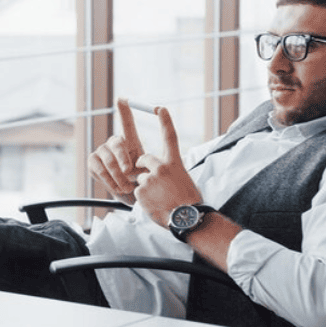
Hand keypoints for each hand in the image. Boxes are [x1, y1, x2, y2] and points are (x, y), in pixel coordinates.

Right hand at [86, 98, 144, 204]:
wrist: (131, 198)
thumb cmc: (142, 182)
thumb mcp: (149, 171)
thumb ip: (149, 162)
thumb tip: (144, 161)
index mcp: (130, 142)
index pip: (126, 123)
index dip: (124, 110)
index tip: (122, 98)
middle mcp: (114, 143)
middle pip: (117, 142)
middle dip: (122, 157)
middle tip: (129, 171)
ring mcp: (102, 152)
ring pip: (107, 157)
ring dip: (117, 174)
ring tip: (126, 185)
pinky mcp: (92, 162)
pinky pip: (98, 168)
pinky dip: (108, 179)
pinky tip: (116, 186)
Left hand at [133, 105, 202, 226]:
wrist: (188, 219)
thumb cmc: (188, 201)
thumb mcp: (183, 179)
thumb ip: (170, 170)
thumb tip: (159, 171)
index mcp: (174, 162)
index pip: (169, 136)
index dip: (165, 121)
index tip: (159, 107)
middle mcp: (161, 167)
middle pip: (143, 159)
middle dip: (143, 166)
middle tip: (156, 182)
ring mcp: (150, 178)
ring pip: (140, 178)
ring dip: (146, 187)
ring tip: (160, 198)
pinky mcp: (140, 190)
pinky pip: (137, 191)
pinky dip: (143, 198)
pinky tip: (154, 204)